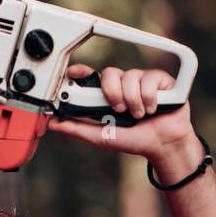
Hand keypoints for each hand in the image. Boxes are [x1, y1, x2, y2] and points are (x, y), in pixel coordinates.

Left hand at [47, 64, 197, 164]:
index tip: (73, 72)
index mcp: (108, 95)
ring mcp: (141, 80)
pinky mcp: (159, 79)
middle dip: (113, 93)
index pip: (92, 76)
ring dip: (133, 101)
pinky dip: (149, 98)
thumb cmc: (133, 140)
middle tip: (119, 110)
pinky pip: (148, 79)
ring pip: (130, 76)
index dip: (81, 71)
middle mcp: (123, 84)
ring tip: (139, 114)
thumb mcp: (101, 136)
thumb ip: (77, 129)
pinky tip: (153, 108)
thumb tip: (53, 123)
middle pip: (110, 73)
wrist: (162, 145)